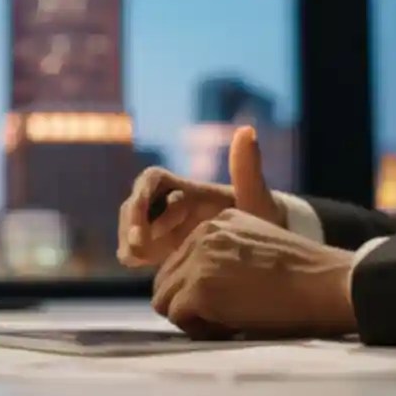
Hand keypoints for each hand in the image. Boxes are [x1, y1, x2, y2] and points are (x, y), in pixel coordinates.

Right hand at [117, 126, 285, 267]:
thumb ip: (248, 170)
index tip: (140, 228)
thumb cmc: (262, 218)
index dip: (140, 199)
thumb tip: (247, 129)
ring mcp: (168, 226)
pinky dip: (133, 254)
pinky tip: (138, 266)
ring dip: (128, 239)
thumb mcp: (257, 198)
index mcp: (191, 189)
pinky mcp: (166, 247)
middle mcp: (173, 203)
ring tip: (135, 260)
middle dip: (130, 224)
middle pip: (136, 204)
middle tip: (136, 252)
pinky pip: (139, 246)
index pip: (153, 180)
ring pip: (133, 225)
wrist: (267, 246)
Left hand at [151, 209, 357, 338]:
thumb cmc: (303, 277)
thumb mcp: (257, 248)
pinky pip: (177, 316)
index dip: (198, 288)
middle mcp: (203, 233)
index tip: (230, 299)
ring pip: (164, 298)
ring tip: (226, 322)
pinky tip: (229, 327)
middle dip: (187, 302)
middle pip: (165, 278)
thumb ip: (225, 257)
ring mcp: (198, 259)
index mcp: (218, 222)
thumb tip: (196, 289)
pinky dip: (198, 329)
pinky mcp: (199, 288)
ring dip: (190, 316)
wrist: (325, 284)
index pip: (181, 260)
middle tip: (224, 316)